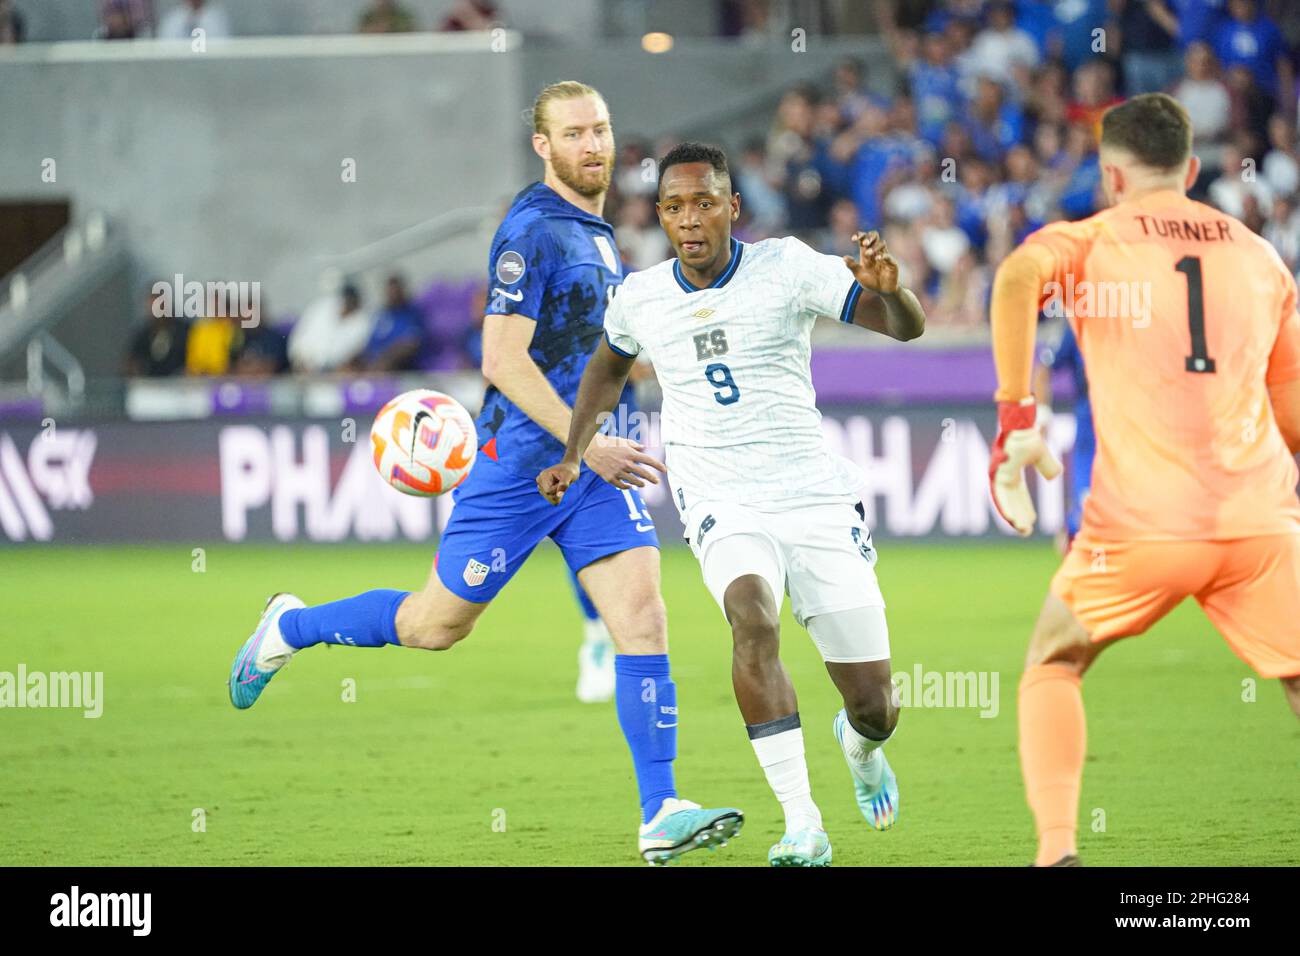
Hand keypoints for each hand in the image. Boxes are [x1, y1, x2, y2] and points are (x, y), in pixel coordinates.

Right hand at [537, 460, 579, 504]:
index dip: (558, 489)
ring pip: (550, 499)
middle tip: (563, 483)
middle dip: (558, 492)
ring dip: (558, 494)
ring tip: (560, 485)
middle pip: (548, 496)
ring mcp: (541, 486)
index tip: (564, 482)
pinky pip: (552, 500)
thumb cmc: (570, 471)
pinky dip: (558, 496)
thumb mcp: (569, 475)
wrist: (569, 469)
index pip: (548, 491)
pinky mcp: (544, 490)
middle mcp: (539, 480)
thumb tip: (558, 496)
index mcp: (543, 475)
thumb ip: (564, 485)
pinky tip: (559, 488)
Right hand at [582, 434, 665, 489]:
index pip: (648, 460)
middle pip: (643, 473)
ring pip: (633, 481)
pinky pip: (621, 485)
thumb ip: (634, 445)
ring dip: (640, 483)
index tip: (664, 470)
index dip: (658, 466)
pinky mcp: (610, 478)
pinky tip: (629, 486)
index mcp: (630, 453)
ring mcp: (618, 472)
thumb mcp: (622, 441)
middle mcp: (625, 463)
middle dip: (652, 478)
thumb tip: (644, 447)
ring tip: (643, 484)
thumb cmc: (608, 443)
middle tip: (657, 481)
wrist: (591, 449)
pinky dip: (627, 487)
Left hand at [843, 230, 899, 293]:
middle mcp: (876, 252)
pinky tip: (877, 259)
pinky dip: (882, 256)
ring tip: (868, 254)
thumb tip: (844, 257)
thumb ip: (852, 266)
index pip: (864, 239)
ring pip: (882, 244)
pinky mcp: (892, 263)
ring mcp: (884, 256)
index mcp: (866, 253)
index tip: (853, 239)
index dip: (860, 235)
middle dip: (869, 237)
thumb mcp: (858, 275)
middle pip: (875, 236)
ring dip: (874, 247)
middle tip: (864, 243)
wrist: (882, 291)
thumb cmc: (870, 282)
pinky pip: (888, 256)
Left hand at [989, 399, 1062, 535]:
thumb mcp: (1041, 455)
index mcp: (1012, 473)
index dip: (1024, 507)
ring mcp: (998, 476)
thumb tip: (1055, 476)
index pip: (1017, 495)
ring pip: (1005, 502)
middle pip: (1011, 501)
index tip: (1031, 520)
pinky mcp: (997, 476)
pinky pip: (1000, 496)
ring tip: (1021, 530)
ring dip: (1012, 516)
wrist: (1022, 426)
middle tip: (1026, 531)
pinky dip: (1005, 508)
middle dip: (1019, 515)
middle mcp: (1003, 476)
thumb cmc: (1028, 436)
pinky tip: (1011, 520)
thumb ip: (1047, 466)